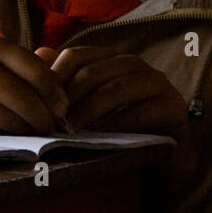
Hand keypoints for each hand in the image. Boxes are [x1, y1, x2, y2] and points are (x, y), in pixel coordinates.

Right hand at [0, 35, 67, 134]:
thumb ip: (24, 62)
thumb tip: (62, 84)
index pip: (36, 71)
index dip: (55, 92)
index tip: (62, 104)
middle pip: (27, 99)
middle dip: (45, 117)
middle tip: (53, 124)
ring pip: (12, 121)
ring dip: (30, 130)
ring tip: (36, 130)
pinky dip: (10, 136)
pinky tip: (14, 133)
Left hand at [38, 46, 197, 191]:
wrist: (164, 159)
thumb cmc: (120, 130)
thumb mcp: (89, 107)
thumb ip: (66, 82)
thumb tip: (39, 53)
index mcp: (111, 58)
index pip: (77, 55)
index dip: (55, 77)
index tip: (40, 103)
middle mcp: (134, 64)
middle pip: (93, 71)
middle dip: (69, 96)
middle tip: (53, 120)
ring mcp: (156, 82)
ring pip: (115, 89)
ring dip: (89, 110)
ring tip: (71, 130)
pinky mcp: (172, 106)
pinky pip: (140, 112)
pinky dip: (117, 125)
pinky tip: (101, 138)